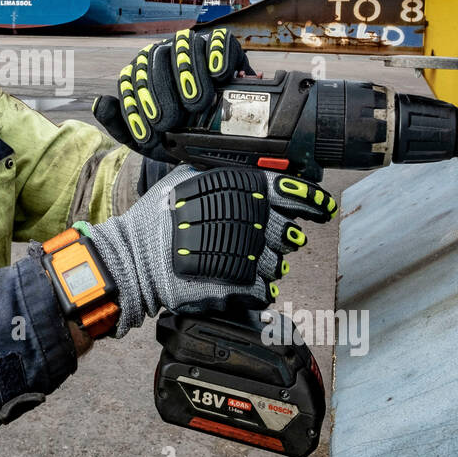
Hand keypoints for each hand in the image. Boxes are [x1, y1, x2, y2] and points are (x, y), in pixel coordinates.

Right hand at [83, 164, 336, 336]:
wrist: (135, 258)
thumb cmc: (157, 217)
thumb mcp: (186, 177)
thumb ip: (221, 172)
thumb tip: (251, 166)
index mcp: (241, 189)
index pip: (293, 192)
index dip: (312, 201)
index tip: (322, 209)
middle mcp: (250, 220)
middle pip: (288, 232)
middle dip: (280, 237)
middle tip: (260, 239)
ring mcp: (247, 256)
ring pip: (277, 263)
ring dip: (264, 264)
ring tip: (238, 262)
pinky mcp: (240, 288)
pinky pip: (262, 290)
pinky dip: (254, 288)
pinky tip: (235, 281)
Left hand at [92, 27, 251, 161]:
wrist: (210, 140)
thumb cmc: (173, 136)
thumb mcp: (143, 138)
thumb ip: (117, 123)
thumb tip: (100, 102)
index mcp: (141, 72)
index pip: (132, 78)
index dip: (139, 106)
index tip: (150, 131)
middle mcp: (163, 54)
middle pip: (156, 60)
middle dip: (162, 93)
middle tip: (170, 122)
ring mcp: (190, 47)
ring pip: (185, 46)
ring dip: (189, 75)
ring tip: (196, 104)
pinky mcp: (219, 46)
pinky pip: (217, 40)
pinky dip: (217, 54)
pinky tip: (218, 75)